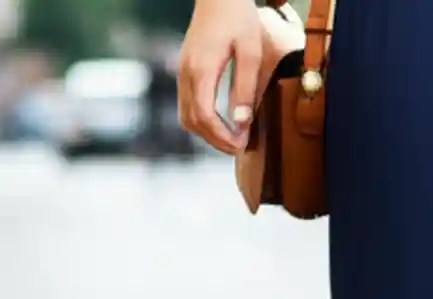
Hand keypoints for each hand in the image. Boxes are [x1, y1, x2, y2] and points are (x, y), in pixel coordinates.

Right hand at [178, 0, 261, 153]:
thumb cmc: (239, 18)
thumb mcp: (250, 52)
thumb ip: (245, 88)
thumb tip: (241, 122)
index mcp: (201, 69)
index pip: (204, 116)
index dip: (221, 137)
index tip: (241, 145)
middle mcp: (186, 73)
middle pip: (192, 121)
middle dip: (214, 140)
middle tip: (239, 147)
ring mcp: (182, 71)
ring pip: (186, 116)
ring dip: (206, 133)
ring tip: (232, 138)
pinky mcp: (185, 70)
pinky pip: (187, 104)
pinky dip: (201, 120)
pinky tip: (221, 122)